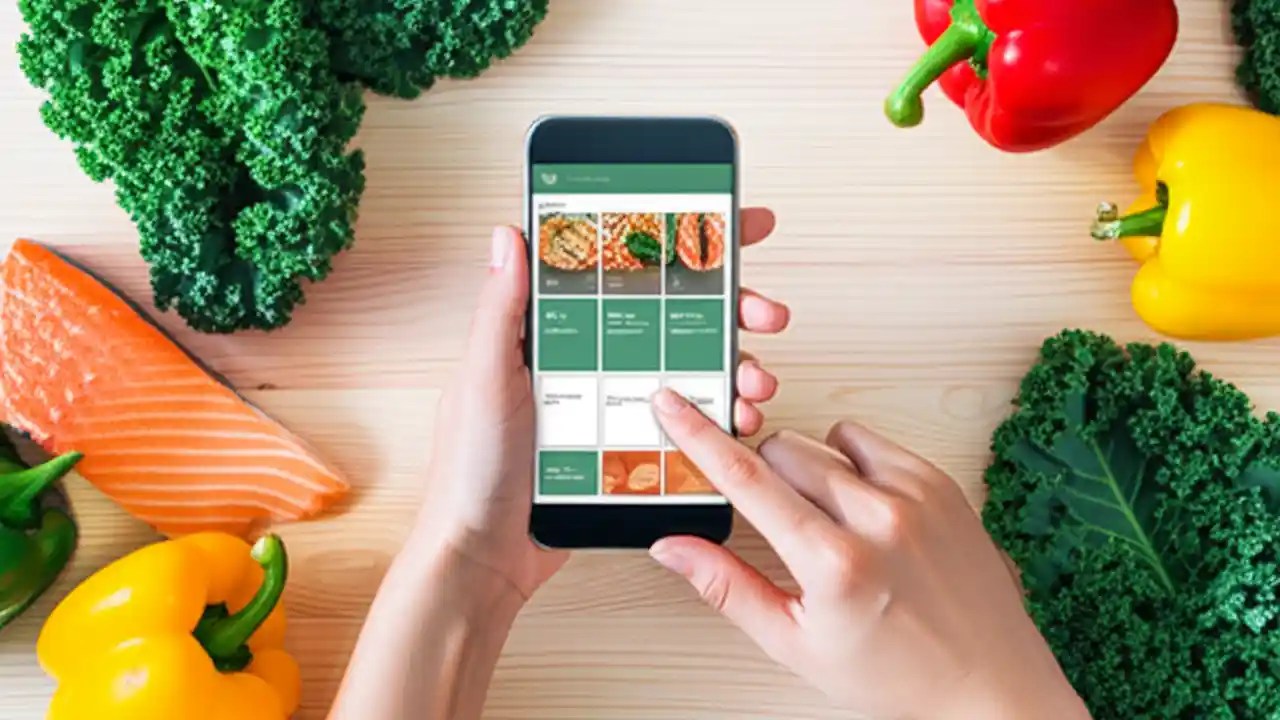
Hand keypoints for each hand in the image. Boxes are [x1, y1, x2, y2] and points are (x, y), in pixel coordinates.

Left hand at [413, 210, 789, 600]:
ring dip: (735, 364)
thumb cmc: (470, 469)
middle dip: (730, 305)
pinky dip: (720, 414)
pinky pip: (685, 419)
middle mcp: (589, 355)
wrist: (484, 558)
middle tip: (768, 311)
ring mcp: (614, 401)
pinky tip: (739, 420)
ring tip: (757, 380)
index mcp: (551, 328)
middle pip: (672, 312)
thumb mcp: (484, 380)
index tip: (730, 222)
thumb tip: (510, 233)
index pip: (620, 266)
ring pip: (690, 365)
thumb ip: (501, 310)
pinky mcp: (630, 445)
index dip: (675, 241)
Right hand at [648, 393, 1090, 719]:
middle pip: (782, 450)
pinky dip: (852, 464)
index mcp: (834, 564)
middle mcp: (878, 520)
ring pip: (824, 440)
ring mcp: (915, 495)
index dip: (699, 437)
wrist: (988, 684)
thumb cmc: (897, 675)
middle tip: (775, 516)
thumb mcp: (796, 644)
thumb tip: (673, 549)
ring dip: (809, 469)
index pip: (747, 480)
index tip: (672, 404)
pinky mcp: (939, 483)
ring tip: (827, 521)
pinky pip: (871, 441)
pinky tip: (862, 506)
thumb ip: (727, 587)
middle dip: (763, 474)